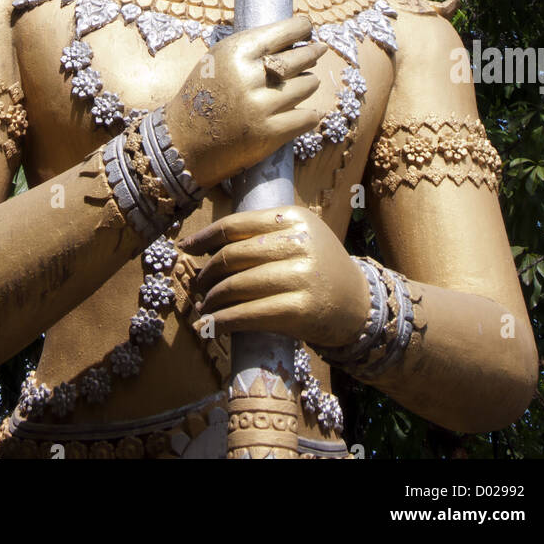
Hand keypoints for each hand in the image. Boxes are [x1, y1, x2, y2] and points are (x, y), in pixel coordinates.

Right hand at [164, 15, 324, 190]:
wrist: (184, 141)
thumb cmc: (204, 94)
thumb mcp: (219, 59)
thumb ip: (252, 48)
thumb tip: (297, 40)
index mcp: (235, 52)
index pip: (284, 32)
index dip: (302, 27)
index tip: (308, 29)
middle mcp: (249, 77)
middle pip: (300, 58)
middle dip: (312, 52)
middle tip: (318, 50)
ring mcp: (260, 106)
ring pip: (307, 86)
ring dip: (309, 83)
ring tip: (305, 83)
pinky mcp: (269, 134)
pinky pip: (307, 118)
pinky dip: (308, 114)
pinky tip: (304, 111)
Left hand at [182, 205, 369, 347]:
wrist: (358, 304)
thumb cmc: (318, 268)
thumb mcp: (299, 236)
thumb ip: (263, 233)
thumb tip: (205, 245)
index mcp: (295, 217)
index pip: (236, 224)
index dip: (205, 237)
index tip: (186, 248)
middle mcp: (299, 243)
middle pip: (233, 256)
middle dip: (208, 273)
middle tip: (199, 285)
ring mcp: (302, 277)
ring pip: (238, 286)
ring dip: (213, 300)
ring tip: (205, 306)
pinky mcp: (301, 311)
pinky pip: (249, 315)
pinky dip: (223, 322)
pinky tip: (211, 326)